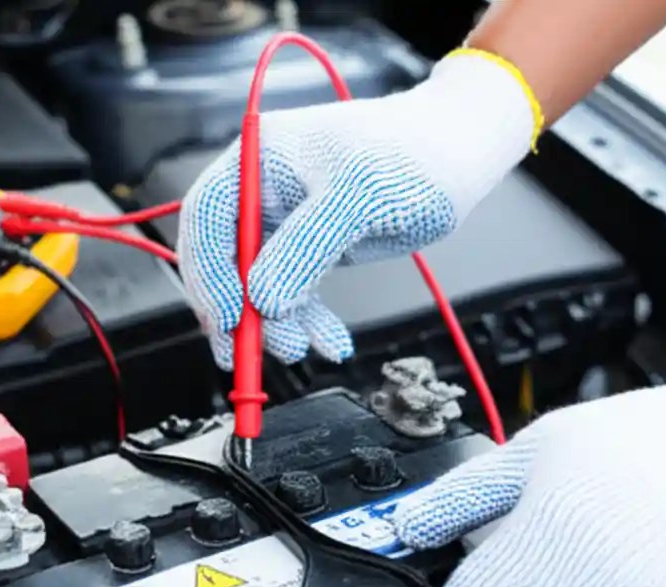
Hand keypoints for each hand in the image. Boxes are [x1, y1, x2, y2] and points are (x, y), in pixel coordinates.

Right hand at [177, 51, 534, 368]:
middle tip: (248, 353)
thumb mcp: (357, 199)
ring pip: (257, 284)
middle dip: (237, 309)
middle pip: (222, 258)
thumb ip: (305, 249)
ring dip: (275, 324)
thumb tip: (261, 300)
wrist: (459, 153)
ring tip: (302, 348)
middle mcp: (261, 190)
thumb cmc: (413, 153)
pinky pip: (292, 293)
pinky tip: (329, 342)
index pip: (206, 218)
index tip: (227, 316)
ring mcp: (285, 221)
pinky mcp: (310, 247)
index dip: (207, 271)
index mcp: (256, 158)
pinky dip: (306, 321)